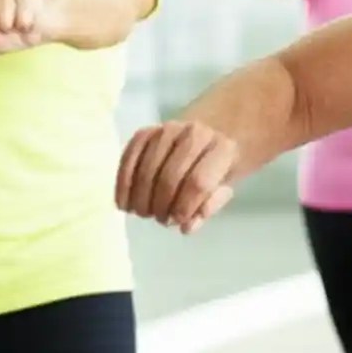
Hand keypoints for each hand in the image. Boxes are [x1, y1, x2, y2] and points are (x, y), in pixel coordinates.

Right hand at [116, 121, 237, 233]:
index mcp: (223, 148)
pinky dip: (124, 184)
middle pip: (169, 177)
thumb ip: (209, 205)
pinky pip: (129, 157)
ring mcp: (168, 129)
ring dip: (142, 198)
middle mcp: (195, 133)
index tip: (179, 221)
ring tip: (145, 213)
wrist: (216, 125)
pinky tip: (125, 202)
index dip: (185, 207)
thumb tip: (186, 226)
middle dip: (161, 205)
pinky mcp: (147, 131)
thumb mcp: (227, 183)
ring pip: (147, 169)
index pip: (199, 182)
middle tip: (161, 219)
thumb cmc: (222, 161)